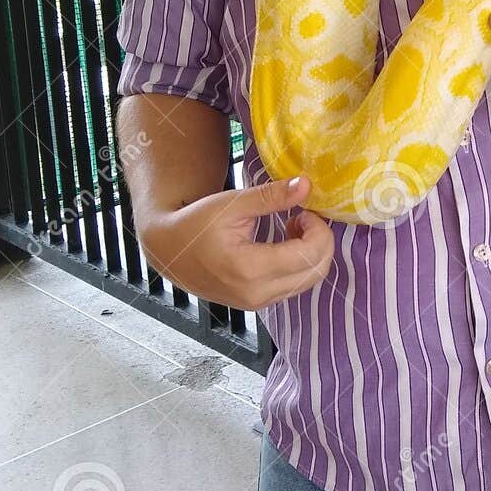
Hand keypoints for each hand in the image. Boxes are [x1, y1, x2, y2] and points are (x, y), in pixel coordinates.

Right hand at [139, 175, 334, 309]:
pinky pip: (294, 286)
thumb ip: (272, 196)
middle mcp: (256, 294)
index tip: (303, 210)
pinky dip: (300, 265)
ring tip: (292, 229)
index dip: (318, 229)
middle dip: (321, 241)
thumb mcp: (233, 204)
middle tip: (303, 217)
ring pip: (308, 281)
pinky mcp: (257, 304)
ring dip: (311, 253)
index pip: (309, 254)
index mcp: (249, 269)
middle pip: (316, 271)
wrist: (170, 251)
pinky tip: (284, 245)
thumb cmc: (198, 223)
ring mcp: (257, 303)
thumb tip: (306, 185)